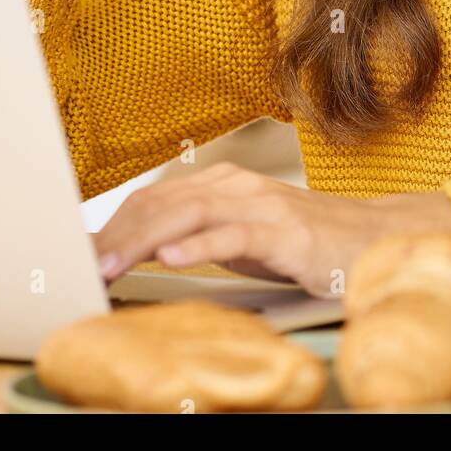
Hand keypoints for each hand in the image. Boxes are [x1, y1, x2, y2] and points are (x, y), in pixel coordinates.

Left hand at [93, 161, 450, 298]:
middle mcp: (237, 186)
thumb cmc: (304, 244)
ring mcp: (262, 205)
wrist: (370, 241)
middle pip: (162, 203)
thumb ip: (198, 235)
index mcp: (222, 185)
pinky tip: (174, 257)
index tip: (80, 254)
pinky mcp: (286, 232)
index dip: (112, 225)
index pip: (153, 199)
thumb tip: (145, 250)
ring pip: (190, 212)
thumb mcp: (241, 239)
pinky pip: (237, 234)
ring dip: (144, 241)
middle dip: (117, 235)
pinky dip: (202, 243)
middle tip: (83, 264)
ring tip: (112, 264)